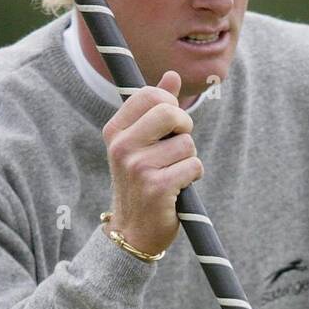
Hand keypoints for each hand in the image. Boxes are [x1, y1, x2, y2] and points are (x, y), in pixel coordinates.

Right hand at [101, 70, 203, 255]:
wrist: (132, 232)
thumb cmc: (140, 183)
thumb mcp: (141, 144)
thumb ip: (155, 109)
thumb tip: (172, 76)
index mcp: (115, 131)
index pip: (150, 94)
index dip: (170, 105)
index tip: (169, 125)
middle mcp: (122, 147)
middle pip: (170, 112)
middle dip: (184, 127)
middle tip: (178, 146)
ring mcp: (138, 167)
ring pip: (187, 143)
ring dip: (188, 159)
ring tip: (173, 174)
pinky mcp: (156, 187)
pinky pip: (193, 165)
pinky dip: (193, 176)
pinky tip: (178, 188)